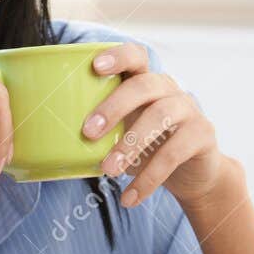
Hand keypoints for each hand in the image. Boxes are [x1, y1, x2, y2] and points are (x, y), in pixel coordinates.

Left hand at [80, 43, 231, 209]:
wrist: (192, 176)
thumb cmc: (147, 148)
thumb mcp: (123, 133)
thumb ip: (100, 128)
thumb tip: (49, 140)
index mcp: (146, 81)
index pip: (135, 55)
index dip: (117, 56)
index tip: (94, 67)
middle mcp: (169, 89)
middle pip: (144, 85)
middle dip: (114, 106)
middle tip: (89, 132)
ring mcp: (189, 109)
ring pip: (160, 115)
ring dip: (130, 144)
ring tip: (107, 171)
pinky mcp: (203, 134)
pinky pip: (174, 153)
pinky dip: (148, 179)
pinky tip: (129, 198)